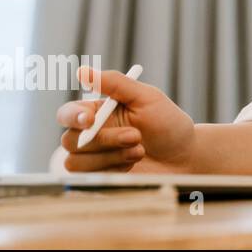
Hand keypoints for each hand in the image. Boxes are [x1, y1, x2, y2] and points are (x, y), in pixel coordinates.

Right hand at [56, 66, 197, 172]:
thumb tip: (82, 71)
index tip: (90, 120)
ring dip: (111, 157)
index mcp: (97, 112)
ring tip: (140, 150)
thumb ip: (116, 84)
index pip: (68, 114)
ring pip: (77, 163)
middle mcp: (90, 135)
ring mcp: (93, 159)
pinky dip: (114, 171)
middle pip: (70, 141)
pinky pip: (89, 179)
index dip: (73, 117)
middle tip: (136, 136)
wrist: (183, 157)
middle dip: (104, 140)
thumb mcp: (147, 98)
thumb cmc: (167, 123)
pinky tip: (133, 165)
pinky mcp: (98, 179)